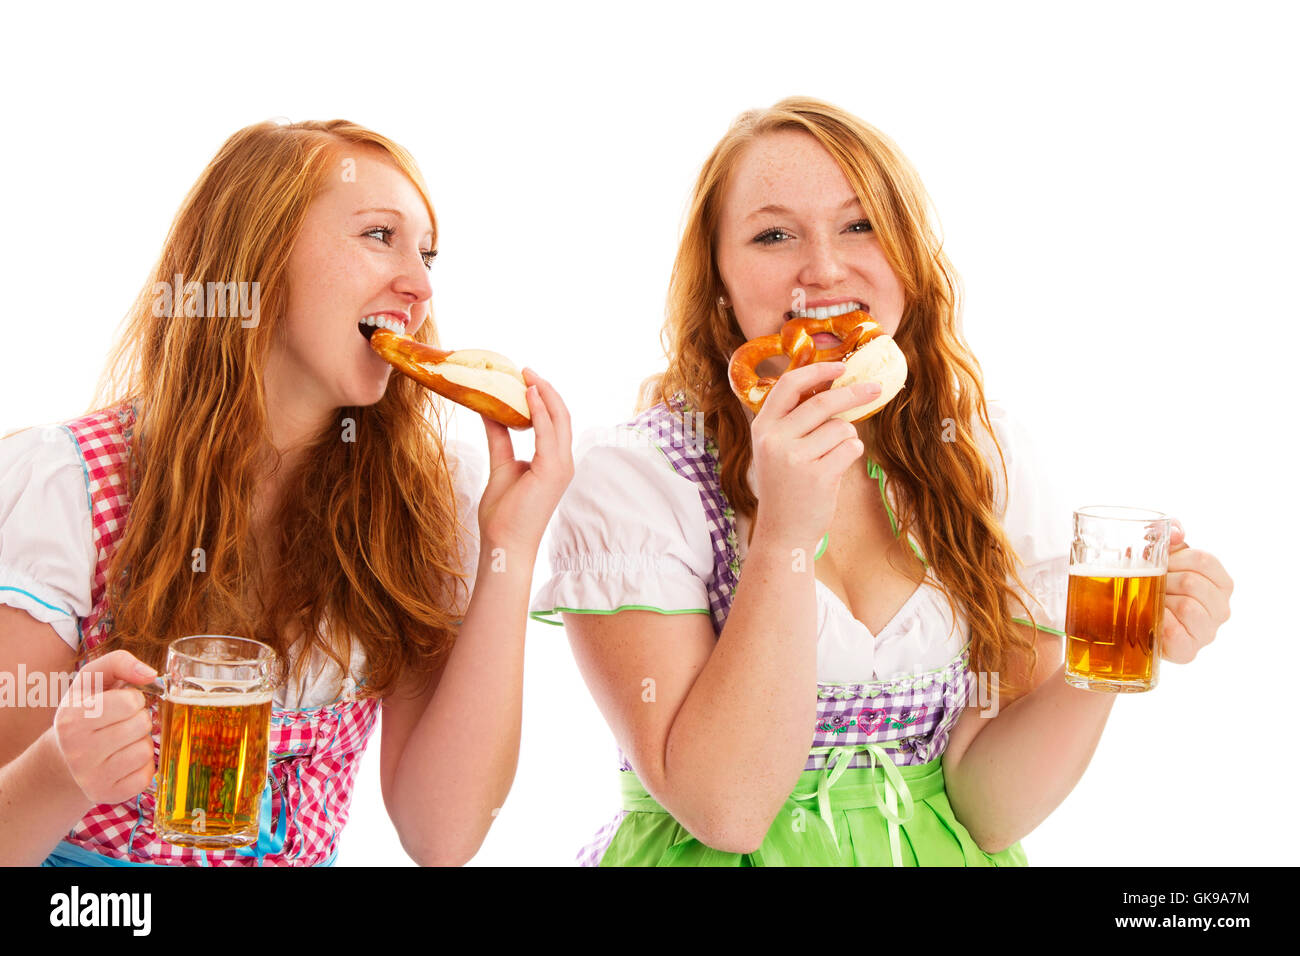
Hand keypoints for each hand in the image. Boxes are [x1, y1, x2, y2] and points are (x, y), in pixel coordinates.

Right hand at [51, 650, 157, 806]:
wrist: (66, 757)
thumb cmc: (86, 710)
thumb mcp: (93, 679)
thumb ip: (120, 662)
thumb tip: (151, 674)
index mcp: (72, 719)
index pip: (131, 701)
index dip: (132, 699)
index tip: (118, 705)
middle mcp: (77, 752)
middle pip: (142, 725)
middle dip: (139, 719)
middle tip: (120, 724)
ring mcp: (91, 778)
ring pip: (145, 750)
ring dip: (141, 742)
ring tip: (121, 742)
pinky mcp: (108, 795)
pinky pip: (147, 775)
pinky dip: (142, 765)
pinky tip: (123, 761)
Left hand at [476, 368, 573, 553]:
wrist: (503, 542)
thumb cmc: (503, 514)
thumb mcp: (501, 465)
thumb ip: (500, 438)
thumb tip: (489, 411)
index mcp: (554, 462)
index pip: (555, 422)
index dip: (544, 398)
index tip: (525, 379)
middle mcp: (563, 462)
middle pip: (562, 415)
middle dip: (545, 390)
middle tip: (525, 370)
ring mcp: (561, 466)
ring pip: (559, 419)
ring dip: (543, 393)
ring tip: (526, 375)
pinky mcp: (552, 470)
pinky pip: (548, 432)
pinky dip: (539, 410)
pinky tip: (527, 394)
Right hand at [749, 363, 879, 549]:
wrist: (782, 531)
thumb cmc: (786, 486)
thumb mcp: (776, 449)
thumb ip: (794, 420)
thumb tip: (833, 385)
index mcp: (762, 428)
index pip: (788, 385)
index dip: (817, 372)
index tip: (841, 367)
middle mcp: (774, 440)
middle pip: (822, 402)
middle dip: (853, 393)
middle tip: (874, 388)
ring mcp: (795, 458)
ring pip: (841, 427)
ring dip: (847, 437)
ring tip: (832, 456)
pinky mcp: (818, 476)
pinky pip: (851, 447)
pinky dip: (852, 453)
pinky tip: (836, 468)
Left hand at [1160, 518, 1232, 663]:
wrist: (1127, 618)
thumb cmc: (1151, 581)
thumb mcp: (1162, 552)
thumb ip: (1169, 532)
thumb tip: (1177, 533)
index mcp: (1221, 583)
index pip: (1203, 560)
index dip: (1175, 558)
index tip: (1161, 564)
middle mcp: (1221, 609)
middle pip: (1192, 582)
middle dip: (1163, 580)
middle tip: (1150, 585)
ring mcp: (1207, 633)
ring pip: (1187, 606)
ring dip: (1160, 601)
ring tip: (1152, 602)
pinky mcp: (1187, 652)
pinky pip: (1175, 633)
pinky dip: (1159, 623)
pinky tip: (1151, 620)